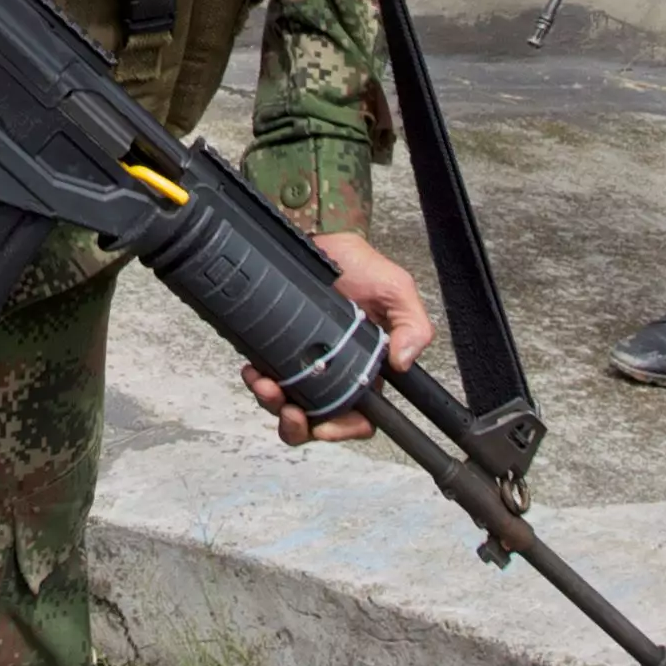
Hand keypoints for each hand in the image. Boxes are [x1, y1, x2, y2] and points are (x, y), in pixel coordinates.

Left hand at [252, 228, 431, 444]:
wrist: (320, 236)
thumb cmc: (359, 265)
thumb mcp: (396, 289)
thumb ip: (412, 324)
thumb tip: (404, 361)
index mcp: (367, 367)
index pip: (361, 416)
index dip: (344, 430)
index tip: (324, 426)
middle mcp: (334, 371)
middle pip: (316, 420)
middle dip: (297, 425)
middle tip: (289, 409)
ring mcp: (303, 363)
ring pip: (285, 406)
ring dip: (272, 404)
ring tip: (265, 384)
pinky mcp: (276, 350)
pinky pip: (264, 381)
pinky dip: (257, 382)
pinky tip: (254, 369)